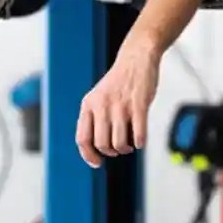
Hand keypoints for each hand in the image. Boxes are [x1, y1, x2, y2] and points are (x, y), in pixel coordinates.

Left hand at [75, 46, 159, 166]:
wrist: (135, 59)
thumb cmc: (118, 83)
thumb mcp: (98, 98)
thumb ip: (94, 118)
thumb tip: (94, 149)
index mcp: (88, 105)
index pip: (82, 139)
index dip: (88, 155)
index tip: (97, 163)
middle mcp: (101, 106)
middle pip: (101, 144)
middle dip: (111, 152)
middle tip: (118, 149)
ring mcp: (120, 106)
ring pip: (119, 143)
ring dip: (125, 148)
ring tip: (129, 144)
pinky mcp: (139, 105)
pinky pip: (138, 134)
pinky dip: (140, 143)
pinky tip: (140, 141)